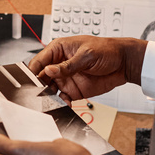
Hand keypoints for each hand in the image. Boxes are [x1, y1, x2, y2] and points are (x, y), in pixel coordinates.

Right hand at [28, 36, 147, 103]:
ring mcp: (65, 78)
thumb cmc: (107, 50)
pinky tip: (64, 104)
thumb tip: (49, 70)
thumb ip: (67, 65)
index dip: (33, 71)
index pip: (40, 61)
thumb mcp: (87, 55)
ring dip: (48, 96)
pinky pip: (61, 98)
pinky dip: (60, 103)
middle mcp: (59, 64)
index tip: (30, 81)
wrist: (124, 63)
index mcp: (59, 50)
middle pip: (41, 77)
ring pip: (49, 89)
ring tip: (49, 101)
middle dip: (38, 86)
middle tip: (38, 94)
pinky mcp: (73, 90)